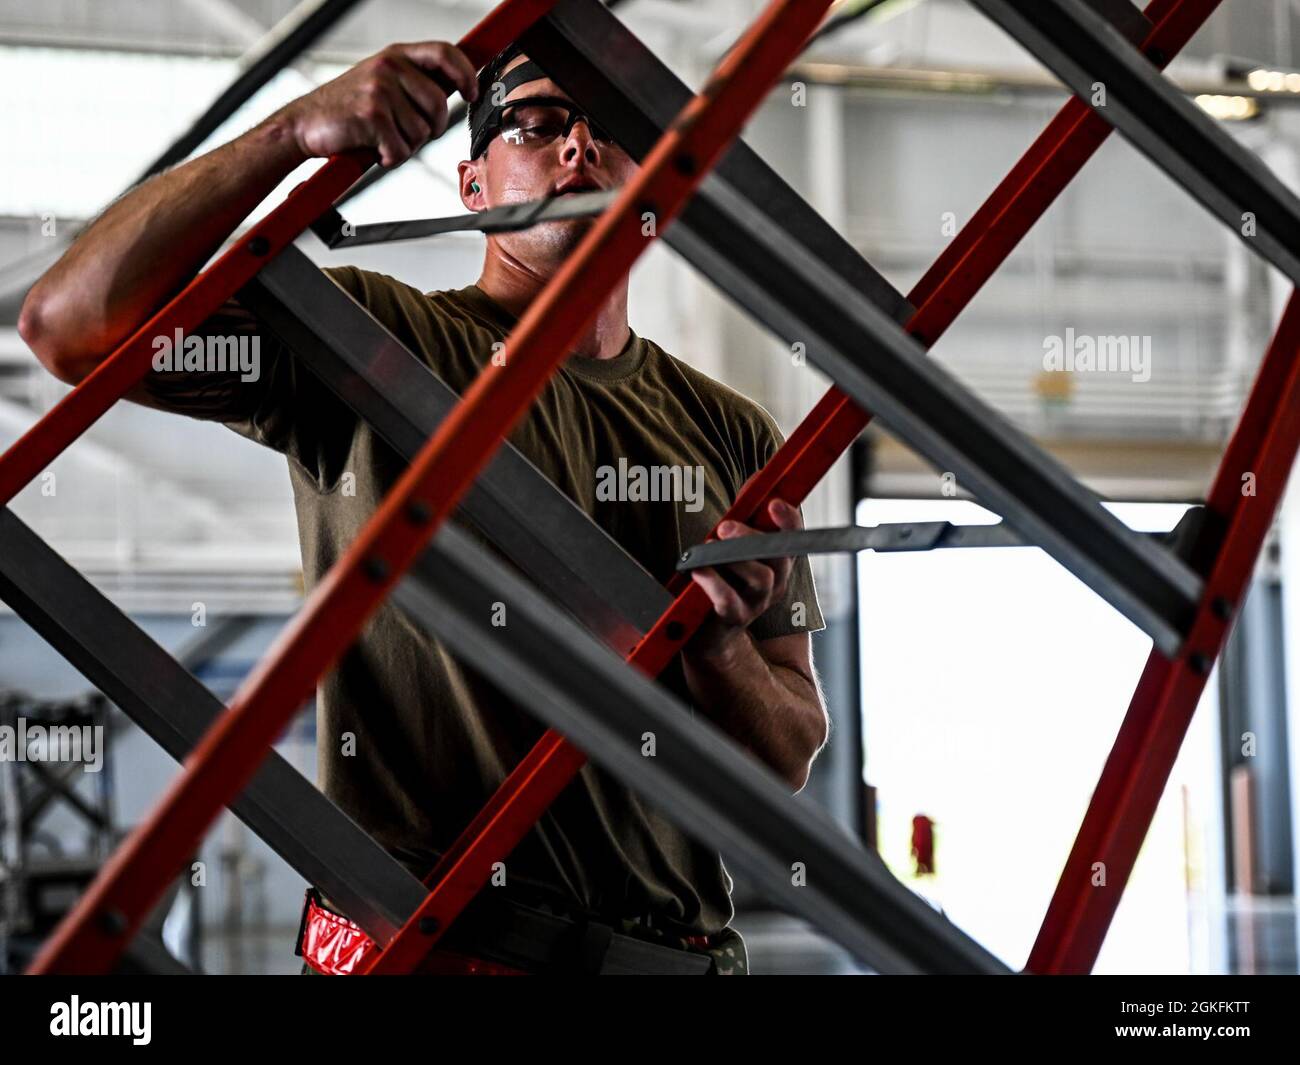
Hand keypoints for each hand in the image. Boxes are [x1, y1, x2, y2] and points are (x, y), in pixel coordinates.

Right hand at [273, 42, 477, 167]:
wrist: (305, 124)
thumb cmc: (348, 108)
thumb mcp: (382, 82)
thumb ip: (414, 82)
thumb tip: (455, 88)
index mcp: (395, 55)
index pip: (445, 52)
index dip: (466, 74)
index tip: (472, 93)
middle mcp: (389, 66)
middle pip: (438, 103)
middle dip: (433, 128)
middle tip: (412, 135)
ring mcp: (380, 88)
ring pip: (421, 131)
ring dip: (407, 145)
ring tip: (384, 139)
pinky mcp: (372, 114)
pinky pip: (401, 149)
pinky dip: (391, 158)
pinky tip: (375, 149)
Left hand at [688, 498, 801, 657]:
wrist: (707, 631)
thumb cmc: (722, 580)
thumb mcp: (734, 544)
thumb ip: (746, 514)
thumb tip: (757, 479)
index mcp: (777, 562)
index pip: (794, 537)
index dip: (789, 519)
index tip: (774, 503)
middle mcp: (774, 583)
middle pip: (779, 556)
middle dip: (754, 536)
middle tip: (726, 526)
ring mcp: (756, 602)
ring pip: (761, 578)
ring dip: (736, 558)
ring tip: (710, 546)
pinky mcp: (733, 618)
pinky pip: (728, 600)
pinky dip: (714, 583)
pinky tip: (698, 570)